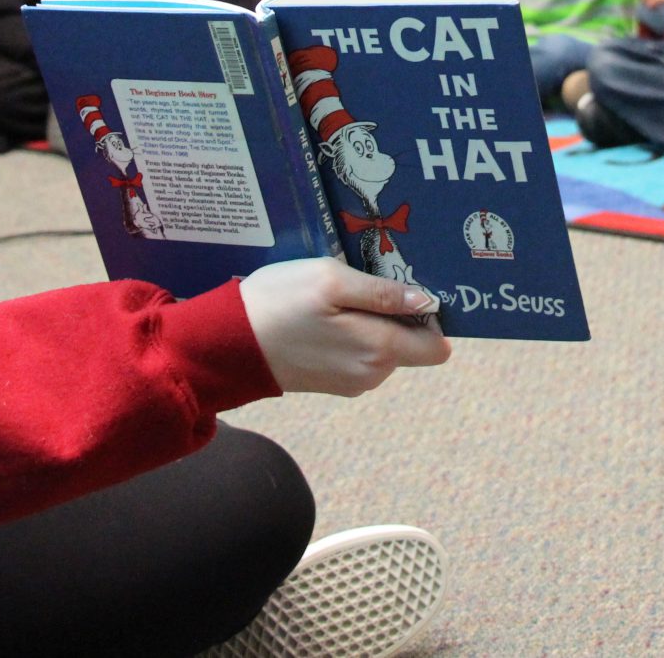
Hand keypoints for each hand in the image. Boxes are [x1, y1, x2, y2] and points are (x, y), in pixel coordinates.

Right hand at [240, 258, 450, 396]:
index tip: (408, 291)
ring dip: (371, 323)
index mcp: (379, 350)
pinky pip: (361, 355)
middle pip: (410, 344)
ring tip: (338, 299)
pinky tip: (325, 317)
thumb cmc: (279, 302)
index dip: (430, 317)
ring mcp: (352, 381)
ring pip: (385, 348)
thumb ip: (382, 294)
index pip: (435, 347)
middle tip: (362, 285)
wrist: (227, 342)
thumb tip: (427, 303)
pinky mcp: (333, 382)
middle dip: (397, 315)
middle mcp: (372, 373)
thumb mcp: (331, 280)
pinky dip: (352, 335)